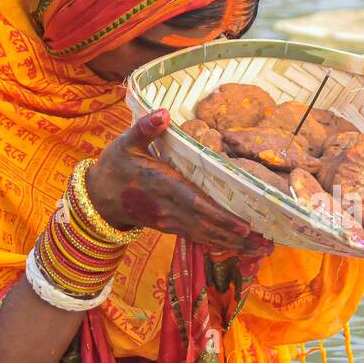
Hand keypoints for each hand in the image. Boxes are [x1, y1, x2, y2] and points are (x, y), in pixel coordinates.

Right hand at [86, 109, 273, 255]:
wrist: (97, 197)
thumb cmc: (115, 165)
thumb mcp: (125, 142)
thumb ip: (145, 127)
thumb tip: (164, 113)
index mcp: (160, 183)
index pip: (194, 202)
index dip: (218, 215)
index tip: (242, 224)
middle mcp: (168, 207)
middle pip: (206, 225)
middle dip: (236, 236)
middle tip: (266, 244)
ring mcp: (169, 221)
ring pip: (205, 235)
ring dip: (234, 245)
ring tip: (262, 249)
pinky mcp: (170, 227)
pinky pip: (198, 238)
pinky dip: (220, 244)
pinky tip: (241, 248)